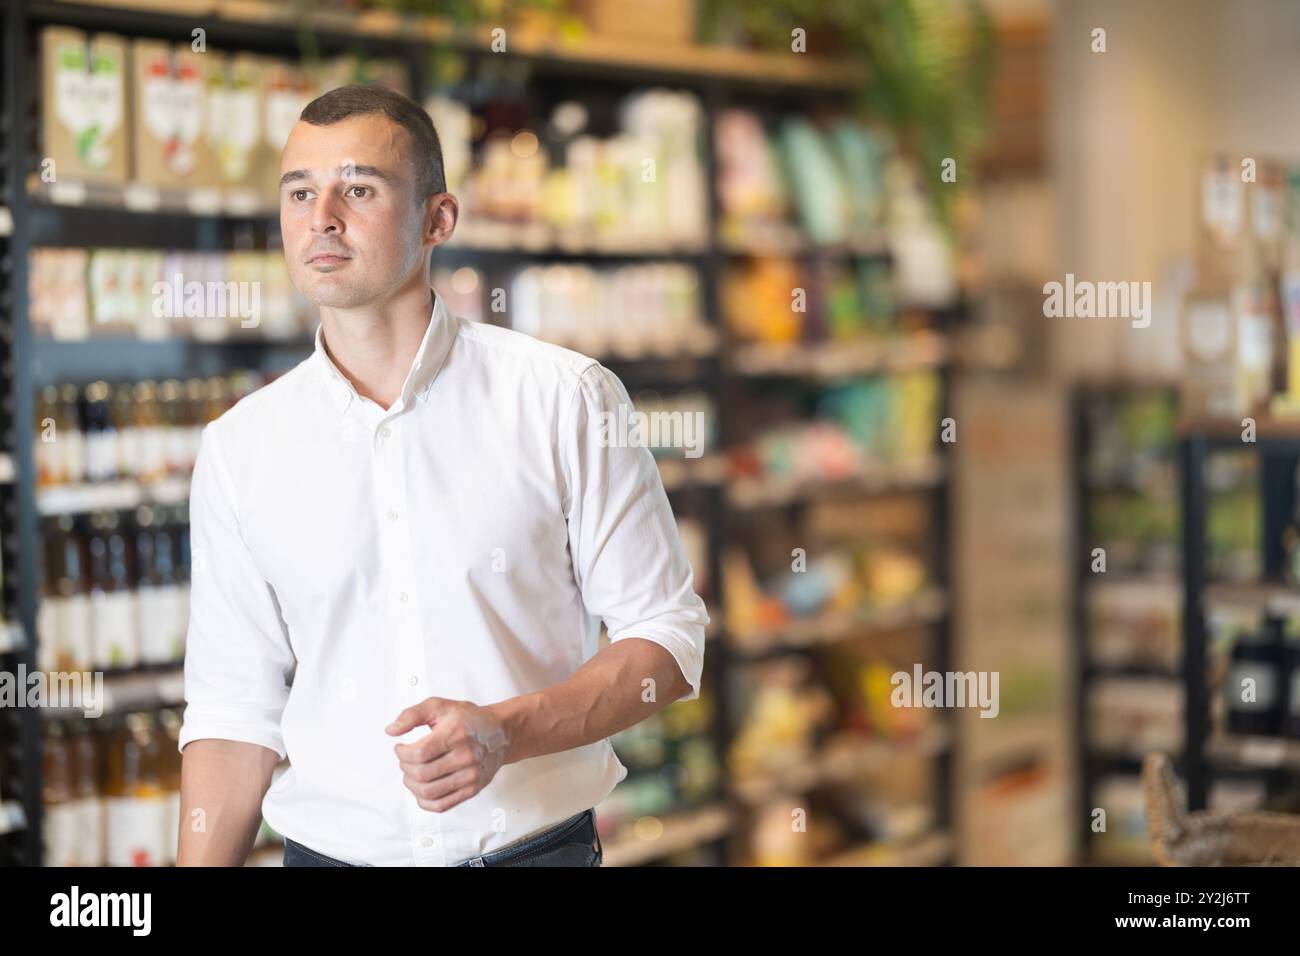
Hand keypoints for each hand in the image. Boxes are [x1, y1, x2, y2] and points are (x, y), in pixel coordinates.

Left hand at [386, 698, 509, 812]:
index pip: (419, 753)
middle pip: (421, 774)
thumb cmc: (468, 719)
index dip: (402, 753)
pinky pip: (441, 805)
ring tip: (411, 774)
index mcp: (456, 733)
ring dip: (411, 785)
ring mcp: (470, 775)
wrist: (500, 733)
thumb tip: (391, 730)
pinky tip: (421, 789)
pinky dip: (424, 801)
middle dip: (405, 767)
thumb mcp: (439, 706)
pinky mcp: (472, 790)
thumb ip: (411, 715)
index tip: (400, 748)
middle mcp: (466, 756)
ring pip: (428, 792)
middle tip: (405, 760)